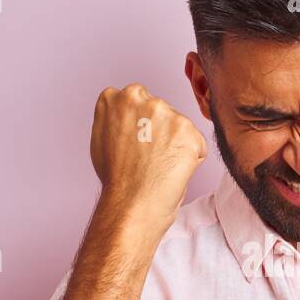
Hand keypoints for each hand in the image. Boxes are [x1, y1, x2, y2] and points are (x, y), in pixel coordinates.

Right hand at [89, 83, 207, 234]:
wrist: (130, 203)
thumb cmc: (115, 180)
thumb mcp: (101, 137)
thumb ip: (117, 119)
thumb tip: (127, 117)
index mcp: (114, 97)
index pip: (138, 100)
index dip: (141, 125)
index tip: (137, 143)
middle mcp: (139, 97)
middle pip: (161, 111)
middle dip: (161, 130)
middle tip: (149, 158)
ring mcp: (165, 112)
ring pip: (181, 127)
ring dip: (177, 145)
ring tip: (159, 166)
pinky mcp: (187, 129)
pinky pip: (198, 144)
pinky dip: (192, 159)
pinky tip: (173, 171)